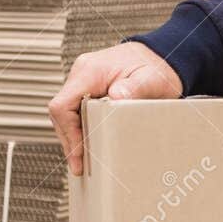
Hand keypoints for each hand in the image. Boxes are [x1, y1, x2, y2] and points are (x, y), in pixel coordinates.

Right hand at [48, 43, 181, 174]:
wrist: (161, 55)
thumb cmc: (158, 67)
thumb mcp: (152, 79)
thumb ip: (135, 88)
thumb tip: (116, 97)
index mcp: (90, 71)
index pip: (62, 105)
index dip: (68, 132)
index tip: (79, 153)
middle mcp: (81, 74)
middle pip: (61, 113)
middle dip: (70, 140)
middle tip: (80, 166)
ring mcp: (83, 80)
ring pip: (67, 114)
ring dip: (74, 136)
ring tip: (83, 161)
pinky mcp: (89, 87)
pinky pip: (76, 110)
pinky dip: (81, 128)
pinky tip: (89, 144)